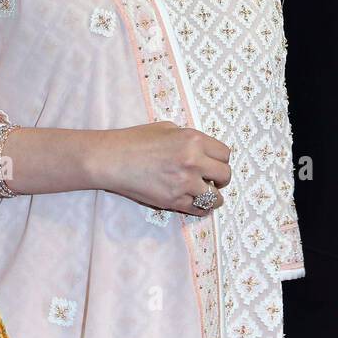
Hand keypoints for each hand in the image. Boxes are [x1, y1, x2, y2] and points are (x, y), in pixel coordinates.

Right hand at [96, 122, 231, 215]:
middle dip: (221, 178)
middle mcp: (193, 162)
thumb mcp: (167, 128)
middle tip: (213, 180)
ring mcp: (184, 183)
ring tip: (207, 195)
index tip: (215, 164)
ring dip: (214, 197)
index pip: (225, 154)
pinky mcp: (173, 201)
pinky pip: (199, 210)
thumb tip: (202, 149)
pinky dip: (201, 208)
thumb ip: (188, 138)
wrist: (112, 160)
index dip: (221, 160)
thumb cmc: (135, 140)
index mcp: (193, 140)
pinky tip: (197, 204)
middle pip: (225, 175)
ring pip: (216, 197)